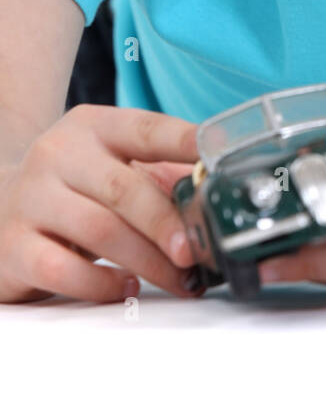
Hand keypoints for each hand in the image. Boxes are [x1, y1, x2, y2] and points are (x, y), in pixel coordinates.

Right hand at [0, 105, 203, 303]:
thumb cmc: (73, 189)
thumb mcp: (111, 168)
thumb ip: (160, 177)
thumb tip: (216, 197)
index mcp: (93, 127)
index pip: (146, 129)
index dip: (185, 143)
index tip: (219, 159)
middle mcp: (58, 154)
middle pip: (124, 188)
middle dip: (167, 223)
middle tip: (197, 251)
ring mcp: (31, 198)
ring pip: (99, 230)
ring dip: (148, 261)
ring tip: (179, 279)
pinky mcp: (13, 245)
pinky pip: (62, 269)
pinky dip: (101, 283)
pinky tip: (126, 286)